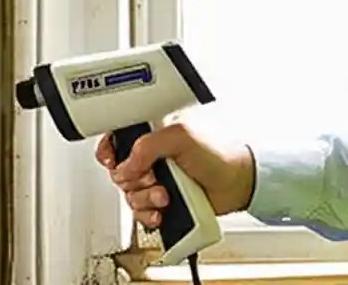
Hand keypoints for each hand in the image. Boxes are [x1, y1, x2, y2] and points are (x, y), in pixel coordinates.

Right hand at [96, 123, 255, 228]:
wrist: (237, 184)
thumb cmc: (218, 154)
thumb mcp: (181, 136)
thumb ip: (147, 145)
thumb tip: (127, 165)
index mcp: (153, 132)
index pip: (117, 138)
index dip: (110, 151)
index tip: (114, 160)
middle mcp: (152, 156)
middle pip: (120, 172)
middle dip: (134, 180)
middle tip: (154, 177)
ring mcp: (157, 179)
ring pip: (130, 194)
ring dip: (145, 198)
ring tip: (166, 195)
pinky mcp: (162, 201)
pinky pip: (141, 213)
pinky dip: (148, 214)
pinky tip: (162, 210)